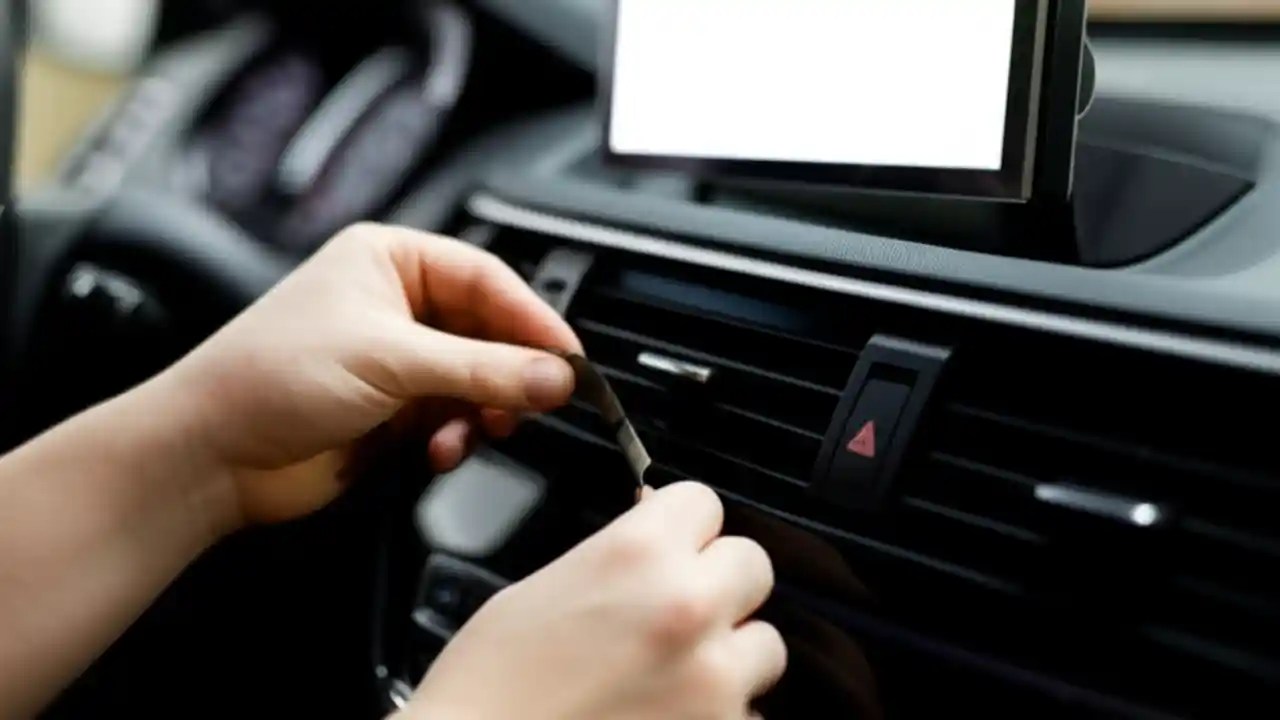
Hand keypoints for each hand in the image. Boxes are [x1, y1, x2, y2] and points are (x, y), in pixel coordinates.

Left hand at [161, 223, 580, 525]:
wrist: (211, 454)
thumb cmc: (269, 377)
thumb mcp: (391, 361)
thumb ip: (484, 370)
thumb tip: (557, 375)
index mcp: (391, 261)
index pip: (489, 279)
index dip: (534, 319)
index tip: (570, 358)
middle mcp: (397, 305)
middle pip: (490, 333)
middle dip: (511, 372)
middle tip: (537, 400)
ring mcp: (397, 360)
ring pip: (477, 381)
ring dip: (485, 410)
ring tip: (480, 428)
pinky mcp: (394, 411)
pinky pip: (455, 418)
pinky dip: (459, 435)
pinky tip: (441, 449)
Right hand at [404, 482, 786, 719]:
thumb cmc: (488, 686)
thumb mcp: (544, 586)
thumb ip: (618, 555)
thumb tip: (659, 536)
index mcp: (638, 553)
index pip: (705, 503)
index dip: (683, 527)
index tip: (672, 544)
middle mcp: (688, 607)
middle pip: (751, 565)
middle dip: (718, 583)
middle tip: (676, 610)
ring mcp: (714, 680)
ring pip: (765, 645)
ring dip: (730, 654)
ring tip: (675, 674)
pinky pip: (750, 711)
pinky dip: (719, 713)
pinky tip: (668, 715)